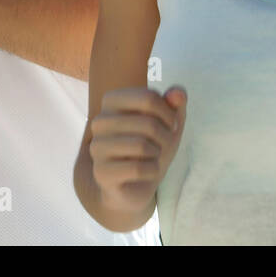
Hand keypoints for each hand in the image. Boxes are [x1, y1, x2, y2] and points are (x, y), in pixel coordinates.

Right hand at [89, 85, 187, 214]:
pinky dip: (151, 172)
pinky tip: (146, 173)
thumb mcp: (169, 122)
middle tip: (162, 147)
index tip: (170, 125)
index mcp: (112, 100)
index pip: (149, 98)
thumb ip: (176, 103)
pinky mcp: (100, 172)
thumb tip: (178, 93)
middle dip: (165, 138)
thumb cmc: (153, 145)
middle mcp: (99, 121)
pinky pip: (137, 169)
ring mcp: (97, 147)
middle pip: (148, 123)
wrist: (136, 184)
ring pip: (142, 146)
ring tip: (152, 158)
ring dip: (157, 155)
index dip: (169, 114)